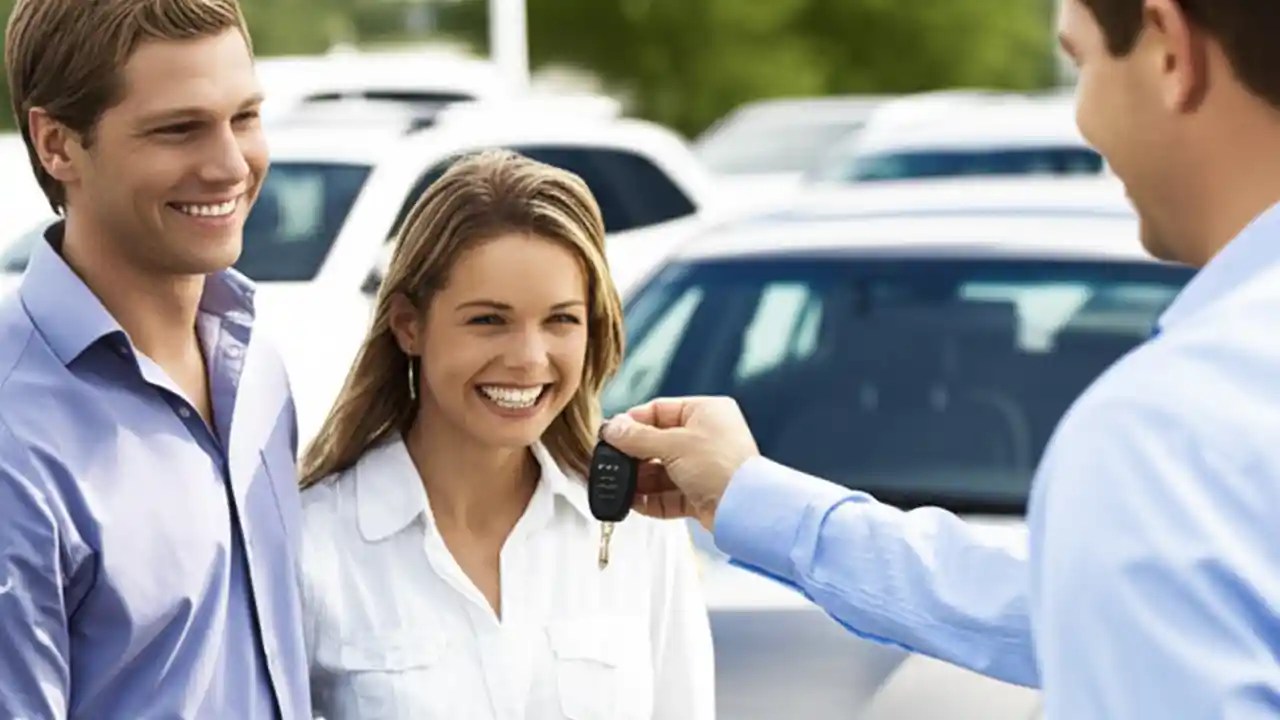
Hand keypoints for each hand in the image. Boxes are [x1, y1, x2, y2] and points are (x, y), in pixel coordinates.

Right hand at [601, 396, 759, 530]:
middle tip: (611, 463)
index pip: (660, 410)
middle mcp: (707, 437)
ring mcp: (704, 467)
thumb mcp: (673, 444)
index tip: (611, 434)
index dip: (633, 422)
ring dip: (640, 480)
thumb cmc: (722, 467)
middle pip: (658, 442)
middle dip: (634, 456)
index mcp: (706, 412)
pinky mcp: (702, 494)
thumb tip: (611, 428)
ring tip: (619, 486)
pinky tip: (634, 502)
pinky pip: (669, 494)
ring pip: (662, 471)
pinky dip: (651, 499)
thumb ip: (637, 438)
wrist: (746, 511)